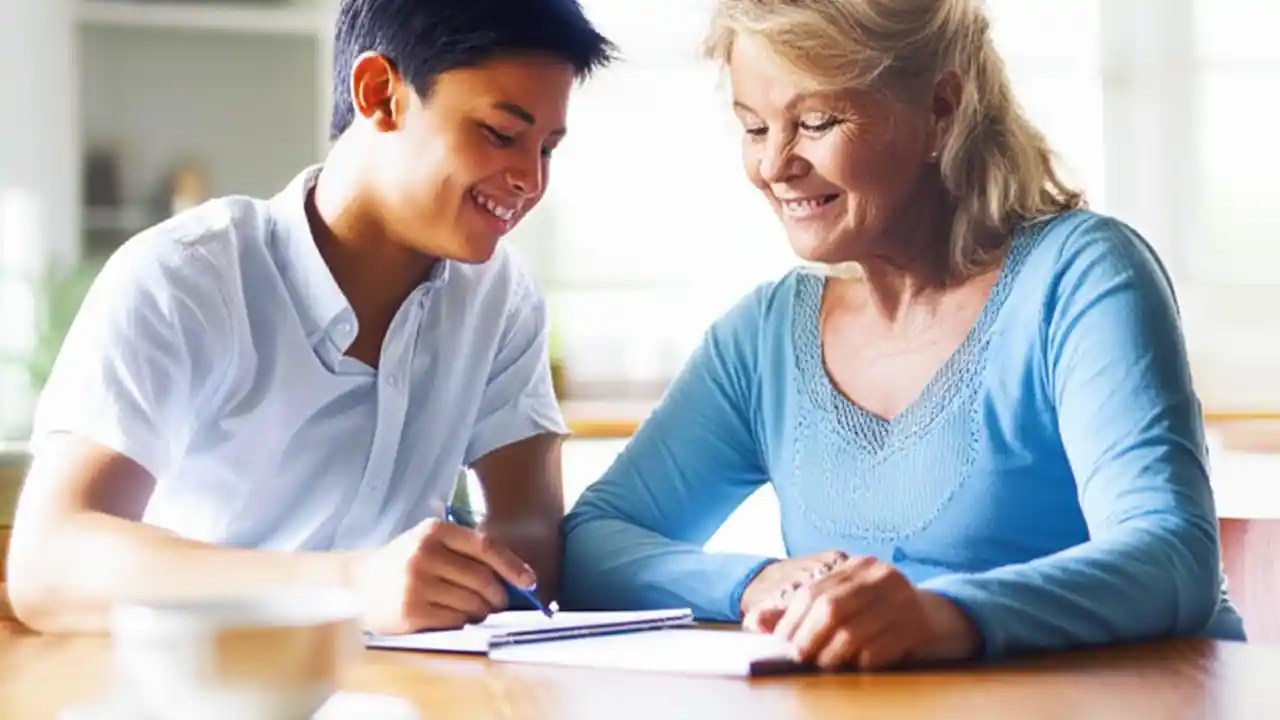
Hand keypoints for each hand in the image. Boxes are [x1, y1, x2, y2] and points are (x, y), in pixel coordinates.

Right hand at [346, 517, 536, 634]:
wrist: (358, 583)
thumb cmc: (404, 562)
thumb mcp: (429, 541)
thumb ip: (466, 550)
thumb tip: (514, 575)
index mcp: (435, 531)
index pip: (486, 547)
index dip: (512, 565)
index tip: (529, 581)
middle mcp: (426, 554)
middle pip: (483, 579)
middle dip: (498, 595)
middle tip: (499, 603)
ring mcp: (417, 584)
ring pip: (472, 603)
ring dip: (482, 611)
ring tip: (476, 610)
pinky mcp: (411, 611)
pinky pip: (455, 620)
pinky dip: (464, 621)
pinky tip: (456, 616)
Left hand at [749, 556, 979, 670]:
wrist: (938, 618)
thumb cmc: (879, 614)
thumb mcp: (843, 604)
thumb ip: (799, 612)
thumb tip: (755, 623)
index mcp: (858, 566)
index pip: (814, 592)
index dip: (791, 620)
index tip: (780, 644)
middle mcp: (881, 576)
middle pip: (831, 609)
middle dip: (808, 638)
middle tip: (797, 659)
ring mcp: (903, 600)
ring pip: (853, 632)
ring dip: (831, 656)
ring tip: (822, 666)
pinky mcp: (918, 627)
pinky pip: (879, 650)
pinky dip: (861, 662)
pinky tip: (856, 666)